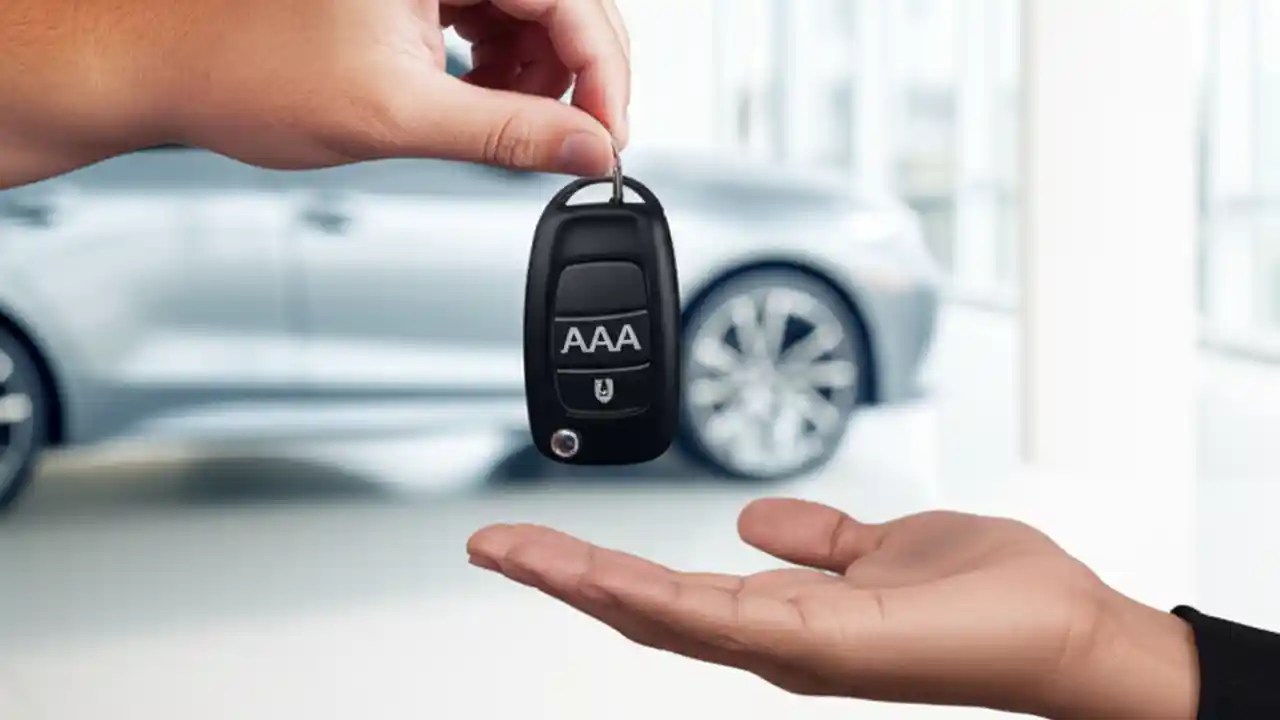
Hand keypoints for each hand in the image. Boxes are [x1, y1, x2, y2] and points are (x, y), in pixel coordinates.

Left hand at [0, 0, 627, 187]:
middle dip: (576, 78)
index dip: (605, 79)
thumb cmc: (242, 71)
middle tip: (575, 143)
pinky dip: (497, 64)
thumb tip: (587, 151)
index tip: (608, 140)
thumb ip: (508, 134)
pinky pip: (490, 12)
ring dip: (535, 75)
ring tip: (502, 123)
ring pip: (530, 9)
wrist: (165, 68)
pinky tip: (474, 98)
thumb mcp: (398, 115)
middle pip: (562, 1)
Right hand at [468, 498, 1198, 717]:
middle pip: (644, 609)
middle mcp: (774, 639)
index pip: (667, 589)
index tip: (537, 541)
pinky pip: (723, 620)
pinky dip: (654, 600)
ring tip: (516, 552)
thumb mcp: (881, 547)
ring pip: (664, 617)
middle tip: (491, 545)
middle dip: (562, 577)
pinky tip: (604, 577)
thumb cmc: (990, 595)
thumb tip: (753, 516)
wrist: (1066, 628)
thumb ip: (816, 536)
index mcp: (782, 613)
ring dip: (584, 584)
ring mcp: (794, 648)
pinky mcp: (825, 646)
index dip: (596, 567)